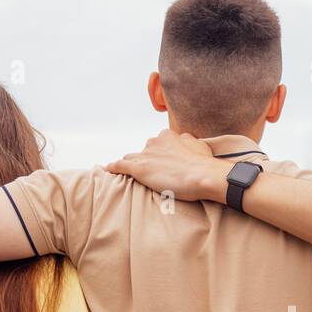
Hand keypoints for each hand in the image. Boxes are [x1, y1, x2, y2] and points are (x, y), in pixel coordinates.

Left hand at [105, 130, 225, 201]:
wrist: (203, 175)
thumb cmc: (204, 163)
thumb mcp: (199, 145)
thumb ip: (188, 141)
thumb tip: (184, 138)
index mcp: (167, 136)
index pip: (158, 144)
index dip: (161, 155)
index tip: (166, 164)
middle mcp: (154, 142)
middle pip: (144, 151)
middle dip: (147, 160)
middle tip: (156, 174)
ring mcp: (145, 155)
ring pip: (131, 158)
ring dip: (132, 165)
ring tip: (135, 175)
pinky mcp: (138, 169)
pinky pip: (120, 165)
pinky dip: (113, 167)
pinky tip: (108, 169)